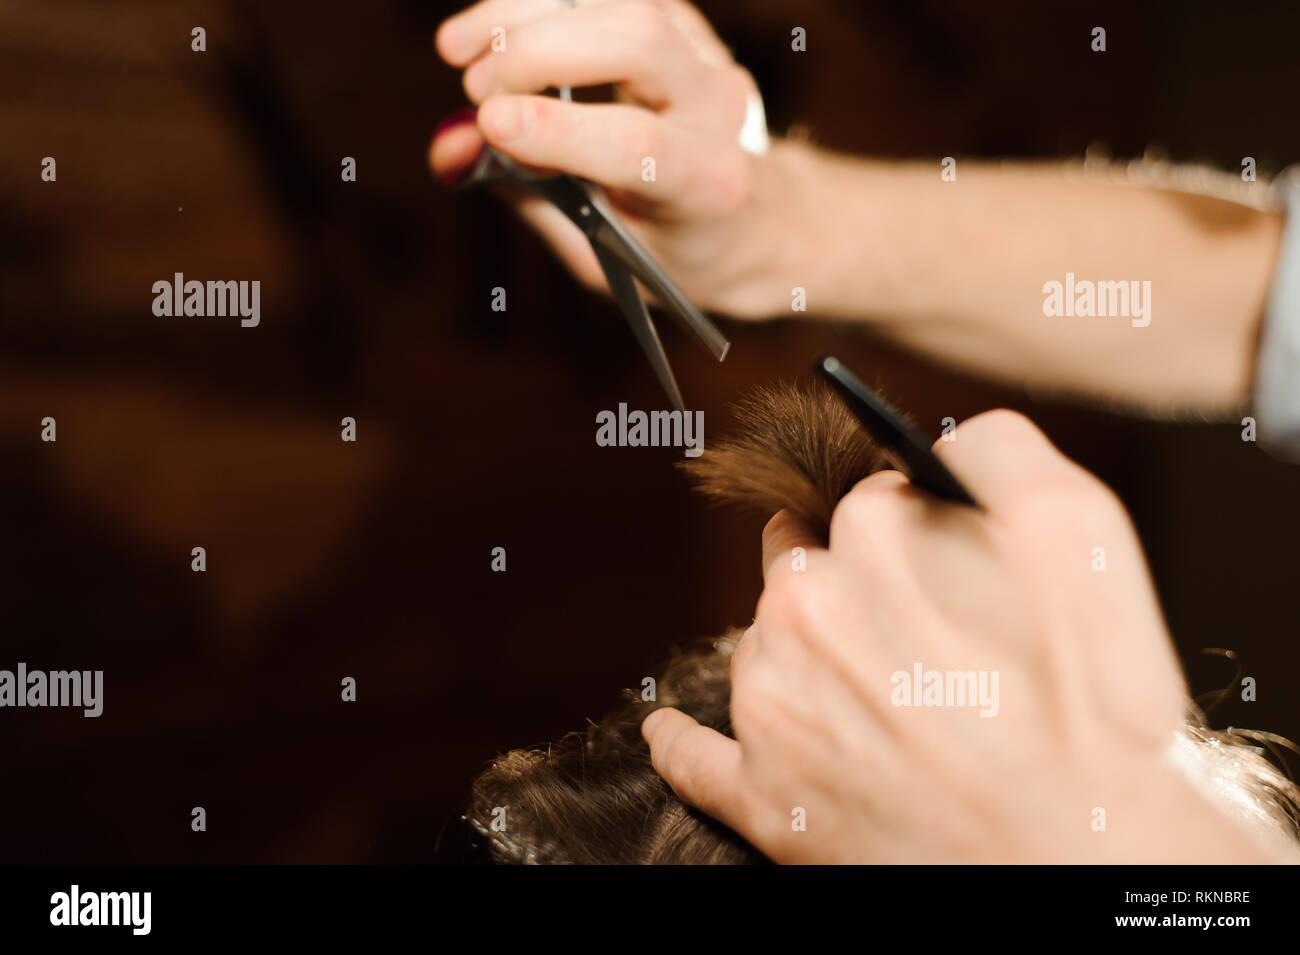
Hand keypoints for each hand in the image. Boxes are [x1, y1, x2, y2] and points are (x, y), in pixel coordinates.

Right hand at [431, 0, 797, 318]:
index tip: (488, 122)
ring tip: (461, 52)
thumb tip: (450, 148)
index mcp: (708, 185)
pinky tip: (488, 28)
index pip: (638, 144)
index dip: (560, 130)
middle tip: (476, 91)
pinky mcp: (675, 21)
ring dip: (526, 12)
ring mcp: (701, 54)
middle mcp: (717, 107)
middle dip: (539, 53)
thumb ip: (529, 196)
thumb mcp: (599, 252)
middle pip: (638, 41)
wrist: (743, 219)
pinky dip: (537, 2)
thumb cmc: (665, 244)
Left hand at [643, 410, 1269, 862]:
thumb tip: (945, 441)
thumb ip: (1000, 452)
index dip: (910, 536)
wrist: (1081, 860)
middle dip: (844, 586)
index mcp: (872, 537)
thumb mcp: (1080, 532)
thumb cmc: (1094, 708)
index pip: (867, 502)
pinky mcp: (760, 792)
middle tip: (911, 639)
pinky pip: (691, 753)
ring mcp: (772, 702)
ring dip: (802, 662)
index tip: (937, 573)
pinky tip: (668, 731)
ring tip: (880, 707)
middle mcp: (801, 606)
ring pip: (762, 648)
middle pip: (801, 567)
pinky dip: (682, 742)